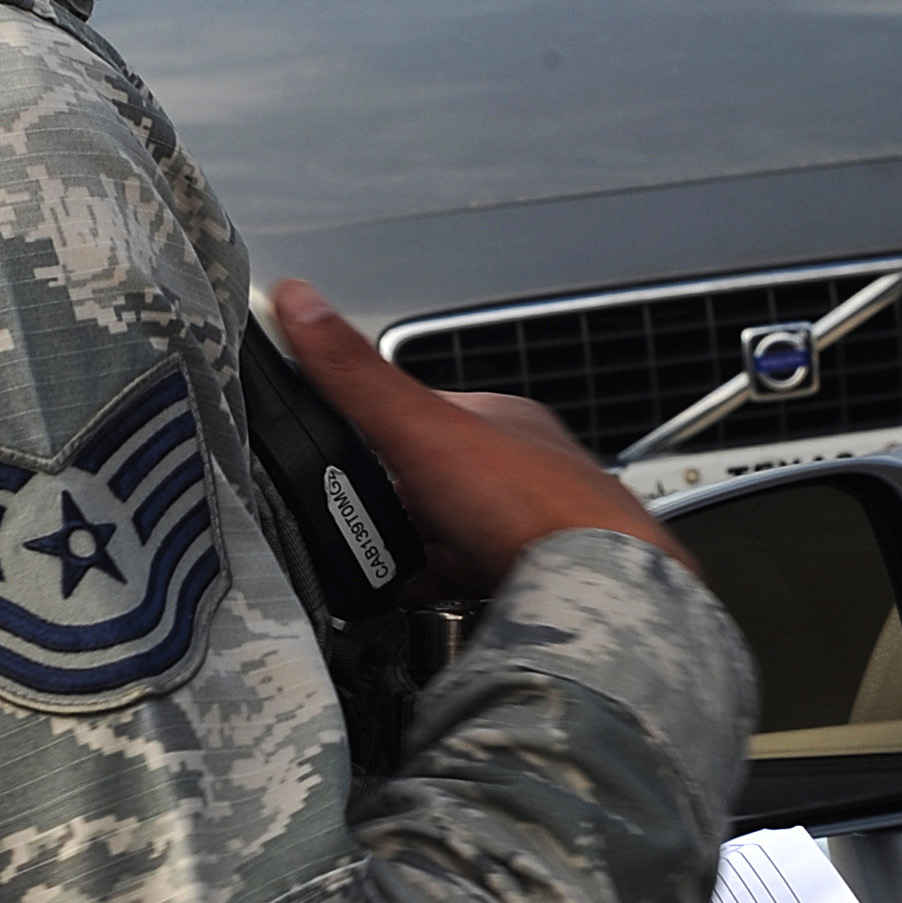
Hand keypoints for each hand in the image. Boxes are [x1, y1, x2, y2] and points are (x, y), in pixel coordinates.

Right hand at [271, 282, 696, 596]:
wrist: (601, 594)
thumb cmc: (537, 505)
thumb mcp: (424, 428)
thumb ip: (358, 375)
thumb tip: (300, 303)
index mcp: (498, 420)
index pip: (415, 413)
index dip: (368, 436)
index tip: (333, 462)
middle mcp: (517, 472)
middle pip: (424, 484)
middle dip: (387, 509)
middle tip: (361, 527)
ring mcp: (523, 530)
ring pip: (443, 538)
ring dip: (410, 554)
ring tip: (386, 568)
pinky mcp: (525, 583)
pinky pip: (461, 587)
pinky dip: (433, 593)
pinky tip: (417, 600)